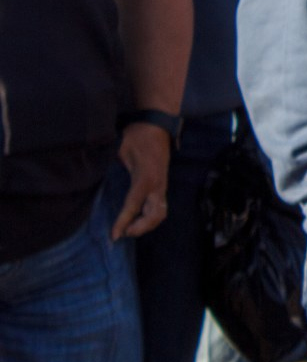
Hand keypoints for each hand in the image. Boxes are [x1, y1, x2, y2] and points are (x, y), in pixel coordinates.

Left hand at [110, 122, 171, 239]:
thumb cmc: (137, 136)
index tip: (114, 235)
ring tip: (128, 229)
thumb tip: (88, 176)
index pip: (133, 205)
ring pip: (161, 213)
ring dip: (147, 225)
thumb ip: (108, 165)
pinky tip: (137, 221)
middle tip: (121, 233)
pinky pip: (160, 207)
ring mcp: (162, 185)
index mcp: (145, 177)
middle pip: (155, 214)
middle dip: (140, 228)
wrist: (157, 126)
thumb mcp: (118, 148)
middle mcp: (157, 184)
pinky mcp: (162, 185)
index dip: (123, 221)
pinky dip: (150, 218)